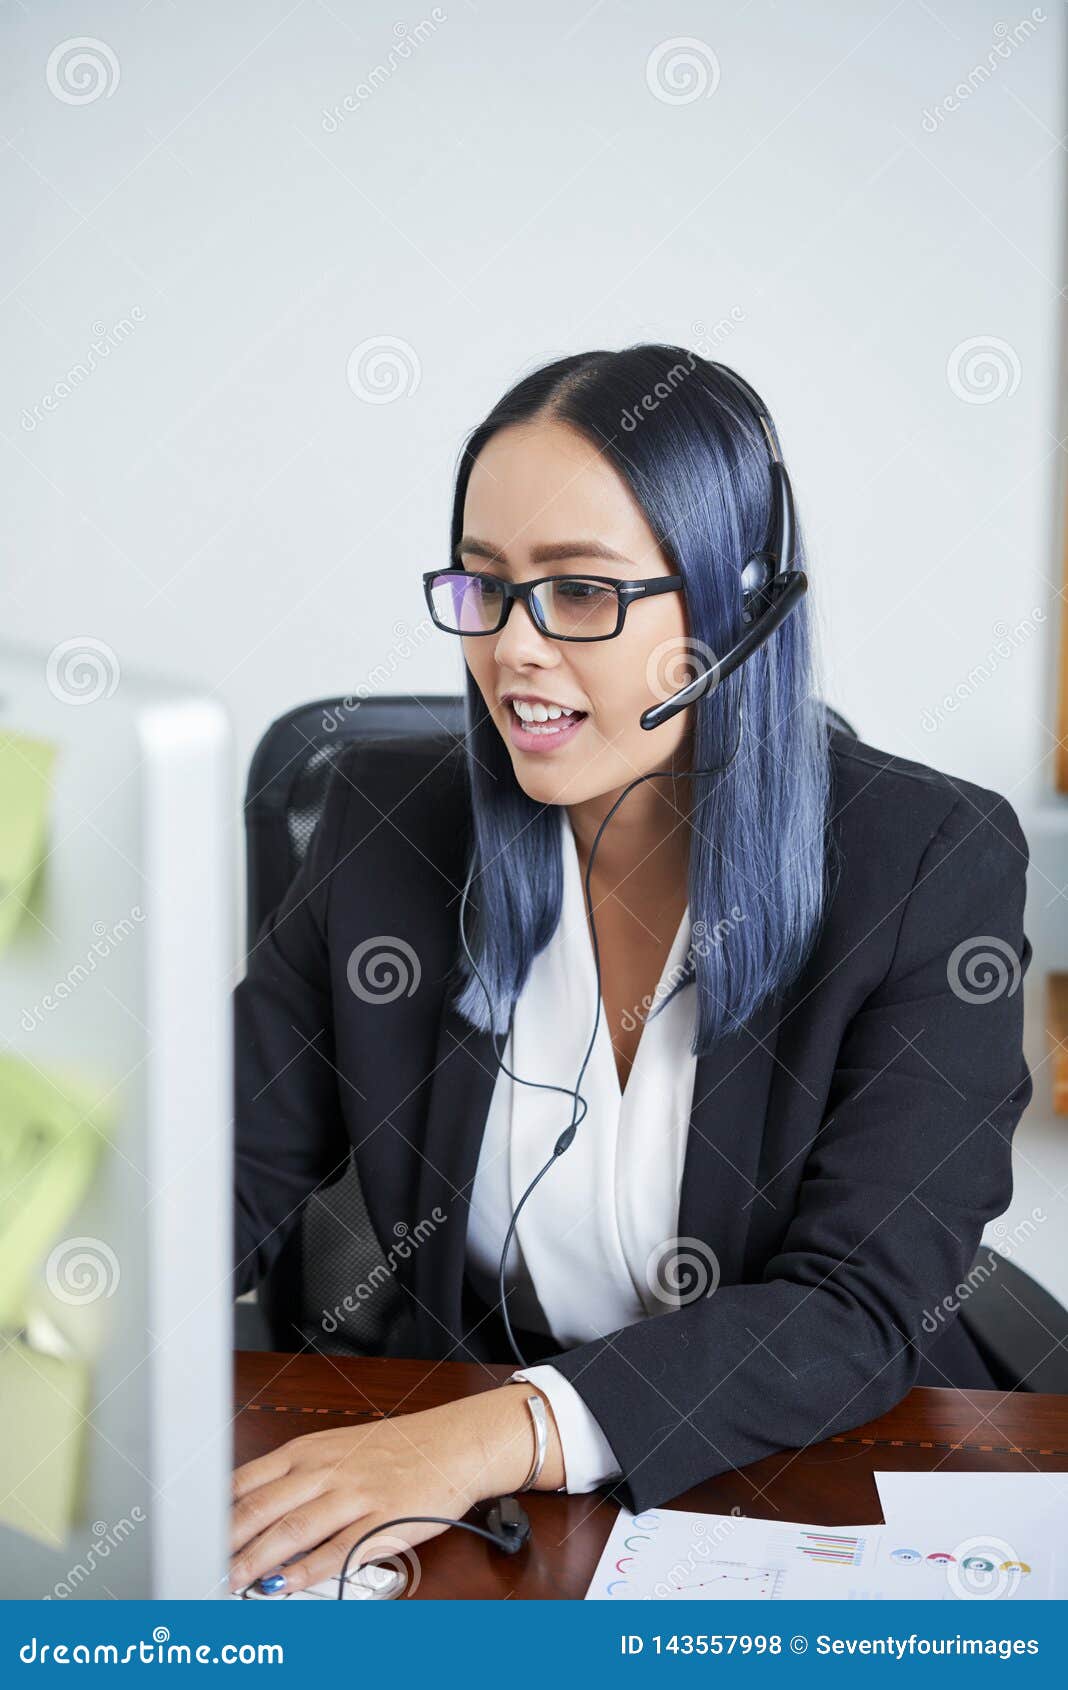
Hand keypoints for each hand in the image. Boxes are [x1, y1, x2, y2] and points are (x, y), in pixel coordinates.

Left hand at [229, 1383, 563, 1593]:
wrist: (452, 1442)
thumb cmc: (394, 1450)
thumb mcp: (335, 1451)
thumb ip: (293, 1480)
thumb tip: (247, 1512)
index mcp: (308, 1452)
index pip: (246, 1483)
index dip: (214, 1516)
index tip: (191, 1541)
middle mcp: (325, 1470)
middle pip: (262, 1509)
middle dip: (227, 1544)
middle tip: (201, 1571)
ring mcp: (353, 1494)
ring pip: (293, 1530)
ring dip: (258, 1561)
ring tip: (233, 1584)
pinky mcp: (381, 1519)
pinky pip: (338, 1549)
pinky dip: (309, 1570)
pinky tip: (288, 1586)